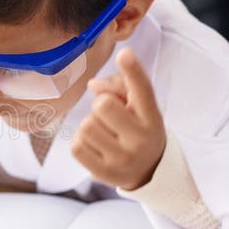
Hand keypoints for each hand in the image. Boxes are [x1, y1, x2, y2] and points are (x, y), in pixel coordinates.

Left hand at [71, 47, 166, 190]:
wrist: (147, 171)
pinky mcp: (104, 174)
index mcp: (152, 117)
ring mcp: (122, 159)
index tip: (124, 54)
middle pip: (102, 105)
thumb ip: (119, 87)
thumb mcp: (138, 107)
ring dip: (90, 125)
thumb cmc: (138, 128)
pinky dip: (80, 142)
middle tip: (110, 117)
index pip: (142, 90)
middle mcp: (141, 139)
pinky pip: (76, 146)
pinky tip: (95, 146)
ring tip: (104, 133)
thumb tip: (93, 85)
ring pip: (86, 125)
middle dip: (100, 106)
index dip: (133, 70)